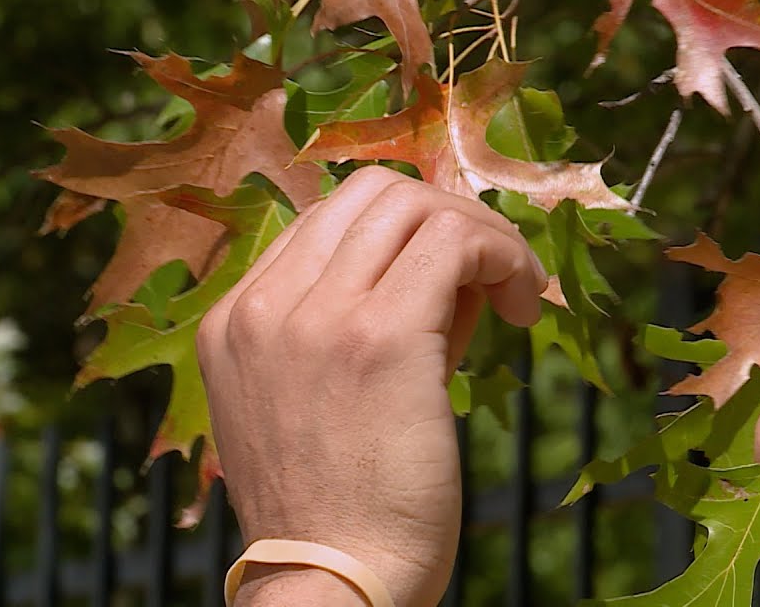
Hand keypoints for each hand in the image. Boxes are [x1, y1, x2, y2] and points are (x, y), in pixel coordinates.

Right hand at [196, 166, 545, 606]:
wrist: (332, 586)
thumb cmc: (340, 508)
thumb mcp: (321, 402)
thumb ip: (372, 323)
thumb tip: (456, 265)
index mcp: (236, 320)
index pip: (328, 219)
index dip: (405, 231)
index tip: (453, 274)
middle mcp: (264, 306)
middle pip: (371, 192)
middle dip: (446, 215)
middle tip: (491, 271)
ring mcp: (316, 316)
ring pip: (415, 204)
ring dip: (482, 233)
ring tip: (514, 291)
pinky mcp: (380, 336)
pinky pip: (454, 242)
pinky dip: (502, 254)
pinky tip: (523, 302)